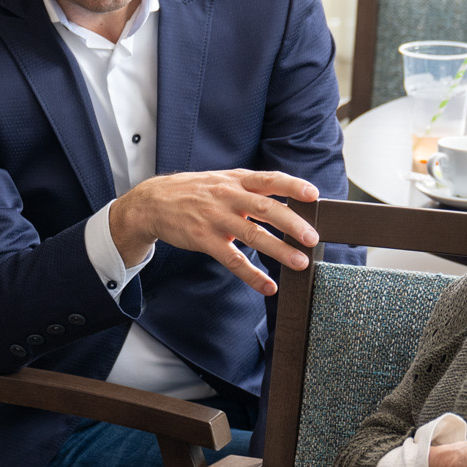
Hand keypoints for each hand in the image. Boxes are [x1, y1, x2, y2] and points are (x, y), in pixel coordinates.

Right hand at [108, 170, 323, 295]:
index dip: (292, 186)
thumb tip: (286, 202)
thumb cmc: (194, 192)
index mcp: (236, 180)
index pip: (269, 179)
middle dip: (292, 223)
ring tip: (299, 263)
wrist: (153, 202)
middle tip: (312, 238)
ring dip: (279, 250)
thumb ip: (250, 189)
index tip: (314, 195)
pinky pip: (232, 260)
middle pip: (265, 208)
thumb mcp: (222, 180)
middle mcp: (228, 197)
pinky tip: (267, 286)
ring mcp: (215, 219)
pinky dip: (252, 275)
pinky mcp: (204, 239)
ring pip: (252, 235)